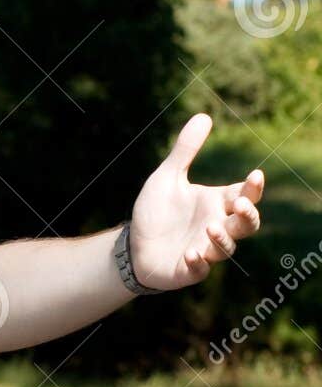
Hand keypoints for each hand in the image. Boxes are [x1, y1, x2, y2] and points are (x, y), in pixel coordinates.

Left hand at [129, 113, 263, 290]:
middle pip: (246, 225)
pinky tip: (190, 254)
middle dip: (248, 216)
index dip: (253, 188)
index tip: (254, 175)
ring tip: (211, 227)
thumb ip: (185, 150)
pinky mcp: (189, 269)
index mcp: (215, 204)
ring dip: (223, 240)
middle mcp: (216, 227)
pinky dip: (198, 263)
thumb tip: (204, 116)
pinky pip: (200, 270)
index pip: (244, 195)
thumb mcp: (167, 177)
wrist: (131, 245)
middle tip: (239, 204)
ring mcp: (204, 250)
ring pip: (226, 249)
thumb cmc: (156, 212)